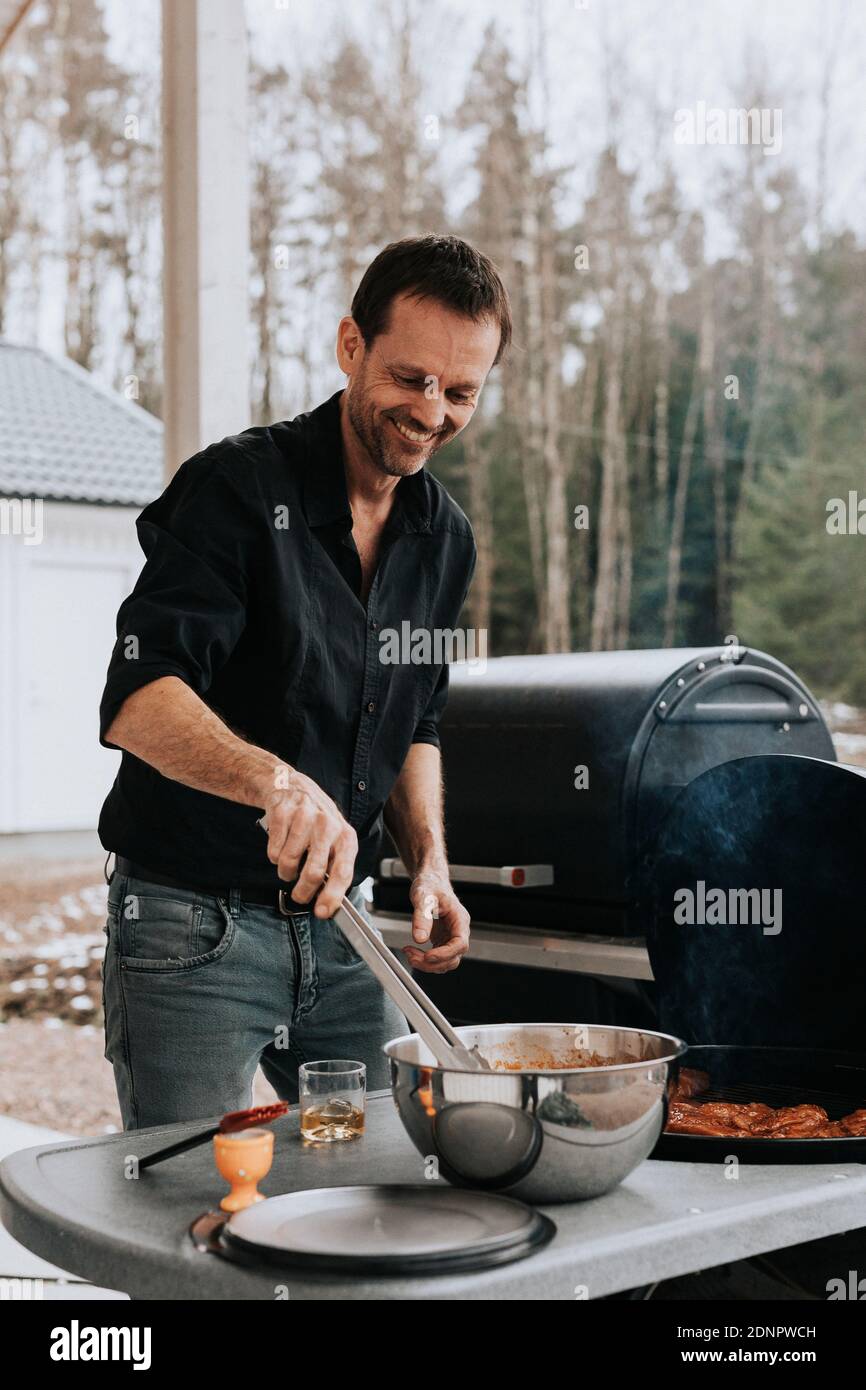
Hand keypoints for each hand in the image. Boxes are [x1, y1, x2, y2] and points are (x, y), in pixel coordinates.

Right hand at [261, 770, 356, 917]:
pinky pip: (273, 850)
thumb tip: (329, 903)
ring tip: (288, 865)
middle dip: (303, 892)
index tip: (322, 912)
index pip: (343, 872)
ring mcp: (305, 817)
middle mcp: (328, 825)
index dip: (332, 896)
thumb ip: (334, 869)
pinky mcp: (283, 813)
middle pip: (314, 872)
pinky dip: (273, 855)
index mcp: (345, 837)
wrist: (293, 787)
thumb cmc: (316, 822)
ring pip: (289, 862)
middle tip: (298, 896)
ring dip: (285, 871)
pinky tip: (280, 846)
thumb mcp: (334, 841)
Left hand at [402, 869, 469, 973]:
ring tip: (409, 954)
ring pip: (445, 962)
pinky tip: (412, 952)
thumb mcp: (423, 897)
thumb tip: (420, 939)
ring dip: (428, 964)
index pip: (460, 944)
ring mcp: (451, 937)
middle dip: (433, 963)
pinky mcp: (442, 940)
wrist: (430, 881)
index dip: (445, 954)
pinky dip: (424, 960)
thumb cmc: (430, 884)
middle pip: (453, 957)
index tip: (428, 956)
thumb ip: (422, 917)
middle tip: (412, 957)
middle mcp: (459, 931)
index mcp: (460, 919)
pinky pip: (437, 958)